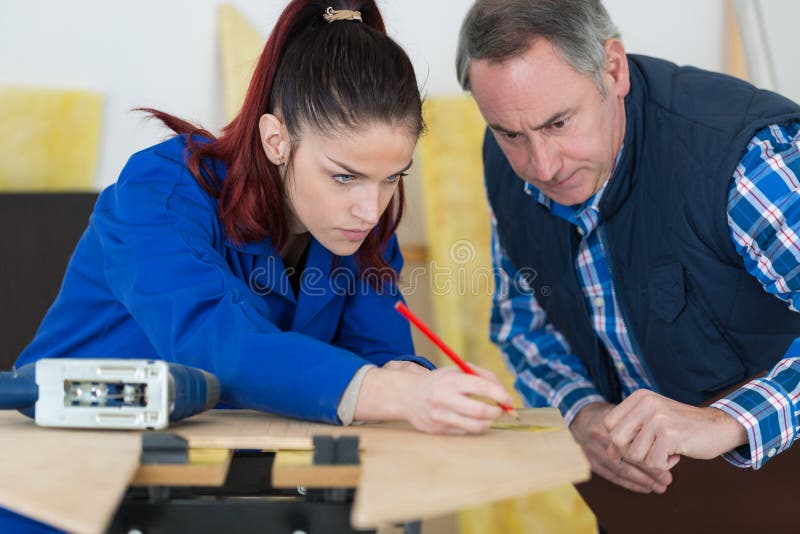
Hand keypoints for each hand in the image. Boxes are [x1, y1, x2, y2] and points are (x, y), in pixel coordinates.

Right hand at [356, 362, 514, 434]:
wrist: (408, 395)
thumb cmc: (440, 381)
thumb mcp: (457, 370)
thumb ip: (482, 375)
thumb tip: (503, 392)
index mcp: (450, 380)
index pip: (482, 387)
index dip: (500, 394)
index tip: (508, 399)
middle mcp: (443, 398)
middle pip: (480, 411)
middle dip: (497, 412)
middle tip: (501, 410)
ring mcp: (440, 416)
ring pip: (475, 426)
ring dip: (488, 422)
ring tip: (489, 416)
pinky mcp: (438, 430)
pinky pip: (465, 432)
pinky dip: (474, 427)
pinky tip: (472, 420)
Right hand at [570, 402, 674, 493]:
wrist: (580, 418)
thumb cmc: (610, 415)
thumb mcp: (624, 411)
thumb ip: (640, 423)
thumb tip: (668, 440)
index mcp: (609, 421)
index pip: (633, 440)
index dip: (652, 452)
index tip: (672, 459)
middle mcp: (599, 436)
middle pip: (627, 458)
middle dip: (650, 471)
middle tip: (668, 479)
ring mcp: (592, 450)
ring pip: (620, 470)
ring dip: (642, 481)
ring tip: (659, 487)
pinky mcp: (590, 462)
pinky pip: (611, 476)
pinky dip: (630, 484)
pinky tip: (644, 488)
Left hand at [604, 389, 747, 470]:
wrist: (719, 427)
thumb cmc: (682, 428)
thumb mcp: (651, 425)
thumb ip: (629, 435)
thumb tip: (607, 454)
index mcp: (639, 397)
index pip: (609, 424)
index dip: (620, 440)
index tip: (640, 443)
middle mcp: (646, 403)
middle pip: (617, 440)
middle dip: (632, 453)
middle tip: (652, 452)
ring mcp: (658, 417)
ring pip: (634, 455)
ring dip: (651, 461)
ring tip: (668, 450)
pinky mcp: (670, 434)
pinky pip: (653, 462)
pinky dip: (664, 466)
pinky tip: (677, 454)